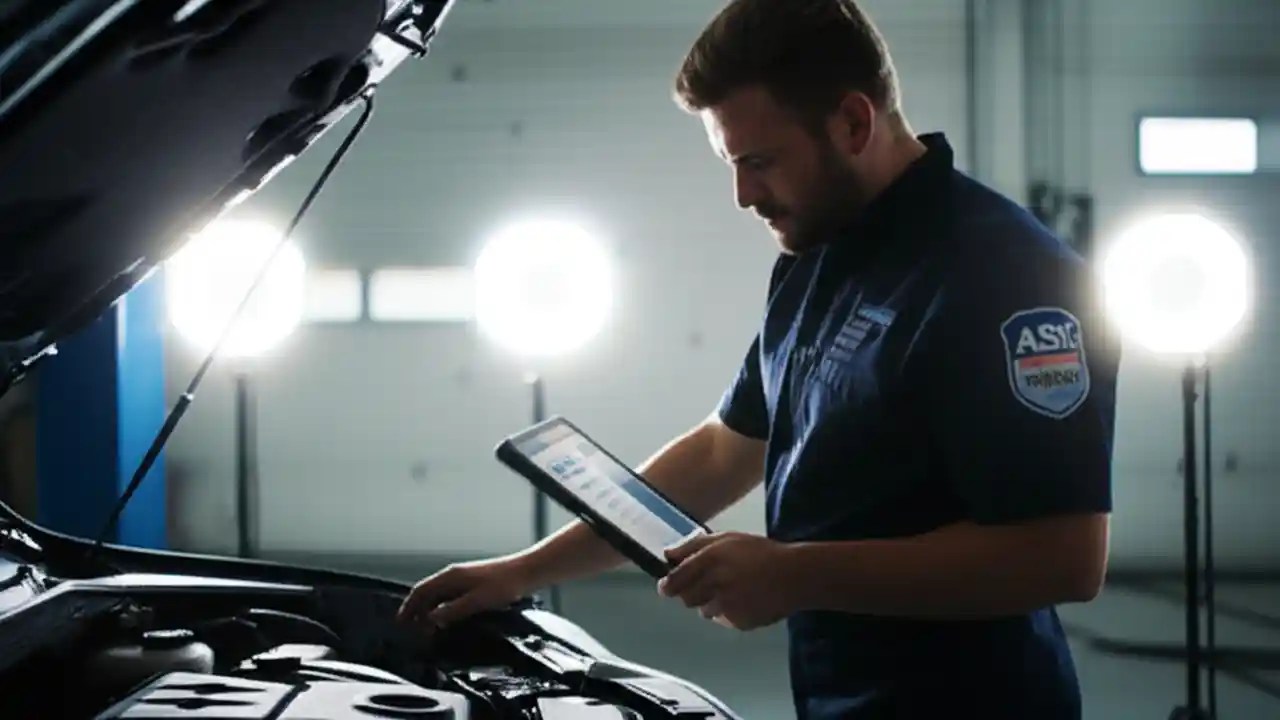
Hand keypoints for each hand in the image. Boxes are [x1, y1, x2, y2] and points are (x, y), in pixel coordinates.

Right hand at [396, 556, 537, 630]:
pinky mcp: (472, 585)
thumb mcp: (477, 601)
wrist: (525, 572)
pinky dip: (442, 609)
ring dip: (429, 612)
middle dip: (416, 611)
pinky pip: (449, 597)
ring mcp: (462, 579)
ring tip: (426, 630)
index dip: (409, 607)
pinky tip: (446, 621)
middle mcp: (453, 576)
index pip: (421, 591)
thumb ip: (453, 610)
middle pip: (427, 594)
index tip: (401, 623)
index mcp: (450, 577)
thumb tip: (431, 619)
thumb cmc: (504, 585)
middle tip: (412, 631)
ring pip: (438, 596)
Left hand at [657, 532, 798, 630]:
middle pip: (686, 598)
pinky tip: (745, 600)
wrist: (794, 576)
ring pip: (704, 611)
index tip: (665, 587)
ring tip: (733, 590)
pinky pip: (723, 620)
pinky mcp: (738, 622)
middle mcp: (716, 583)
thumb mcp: (727, 539)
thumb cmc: (760, 553)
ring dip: (711, 603)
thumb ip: (693, 546)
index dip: (667, 585)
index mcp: (711, 559)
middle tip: (707, 585)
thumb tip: (668, 554)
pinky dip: (729, 612)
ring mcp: (727, 605)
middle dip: (691, 593)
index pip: (676, 579)